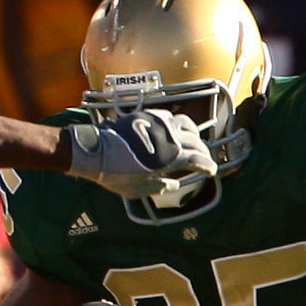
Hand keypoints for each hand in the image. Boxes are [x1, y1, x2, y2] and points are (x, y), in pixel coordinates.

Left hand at [67, 109, 216, 208]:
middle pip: (195, 141)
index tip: (211, 170)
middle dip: (202, 151)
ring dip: (192, 134)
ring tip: (191, 142)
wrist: (93, 151)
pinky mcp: (145, 115)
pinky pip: (168, 117)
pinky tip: (170, 131)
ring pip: (185, 123)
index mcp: (170, 156)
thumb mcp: (137, 190)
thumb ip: (159, 187)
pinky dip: (174, 125)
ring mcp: (157, 123)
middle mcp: (168, 136)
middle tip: (203, 159)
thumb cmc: (114, 174)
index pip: (197, 159)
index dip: (207, 165)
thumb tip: (173, 183)